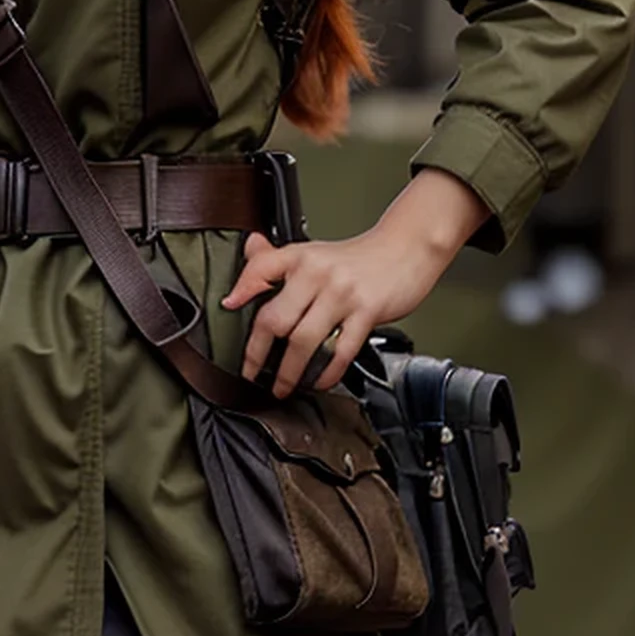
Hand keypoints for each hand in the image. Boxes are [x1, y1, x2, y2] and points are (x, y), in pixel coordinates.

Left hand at [220, 169, 488, 397]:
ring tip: (283, 387)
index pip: (260, 270)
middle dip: (258, 354)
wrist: (406, 248)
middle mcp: (318, 273)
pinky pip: (340, 350)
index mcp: (301, 257)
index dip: (242, 290)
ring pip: (304, 341)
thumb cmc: (358, 258)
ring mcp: (342, 293)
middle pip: (276, 319)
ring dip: (289, 372)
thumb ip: (278, 256)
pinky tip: (319, 382)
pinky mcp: (367, 311)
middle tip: (252, 374)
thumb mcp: (314, 252)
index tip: (228, 311)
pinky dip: (327, 372)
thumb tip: (248, 249)